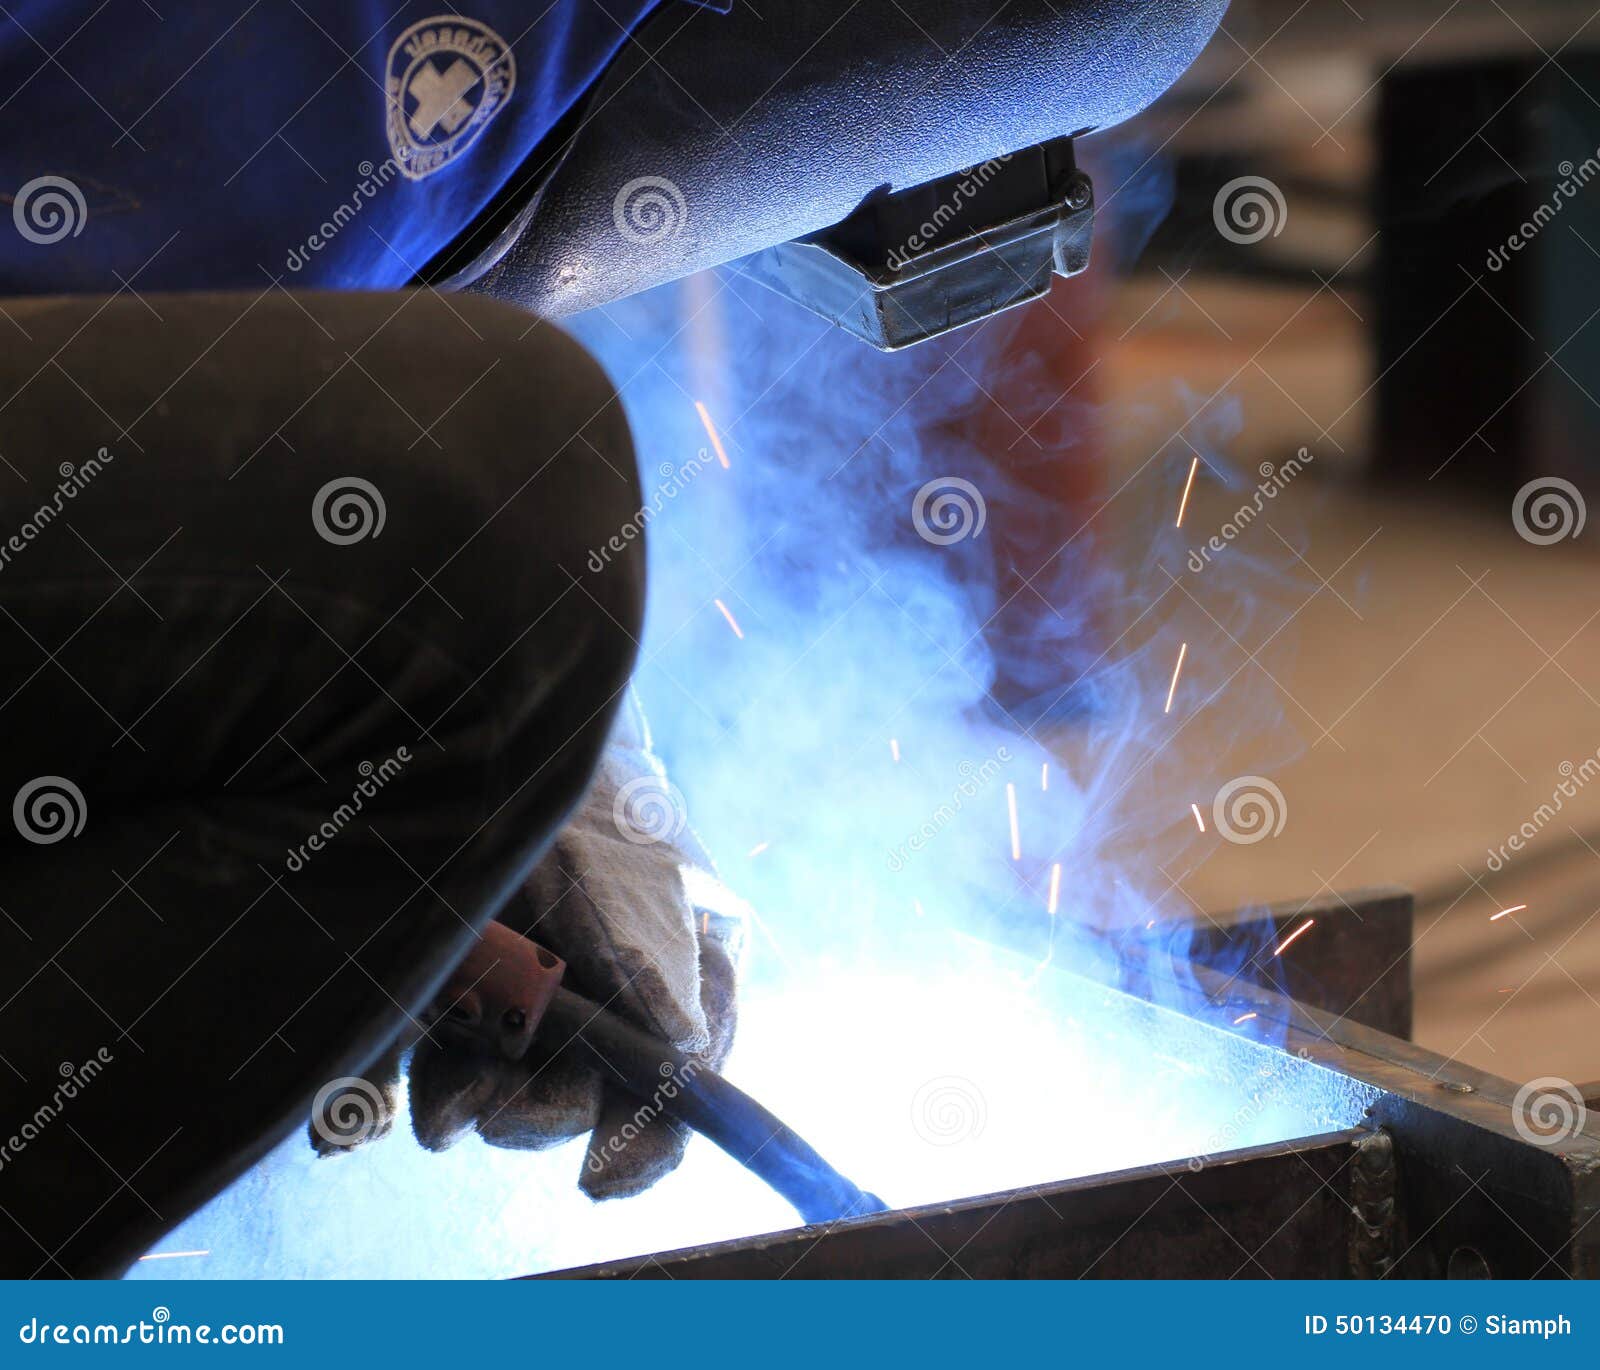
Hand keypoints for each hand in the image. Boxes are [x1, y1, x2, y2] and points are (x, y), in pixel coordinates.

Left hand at [313, 694, 745, 1200]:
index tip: (597, 1181)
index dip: (652, 1135)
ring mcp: (526, 989)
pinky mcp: (447, 993)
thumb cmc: (560, 781)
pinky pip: (431, 1063)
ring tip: (430, 1097)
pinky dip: (395, 1089)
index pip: (688, 1067)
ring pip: (506, 1083)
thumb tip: (685, 1041)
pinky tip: (358, 1116)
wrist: (456, 726)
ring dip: (467, 1096)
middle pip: (587, 1086)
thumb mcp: (601, 850)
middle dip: (536, 1109)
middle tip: (484, 1117)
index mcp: (679, 954)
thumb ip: (638, 938)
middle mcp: (610, 984)